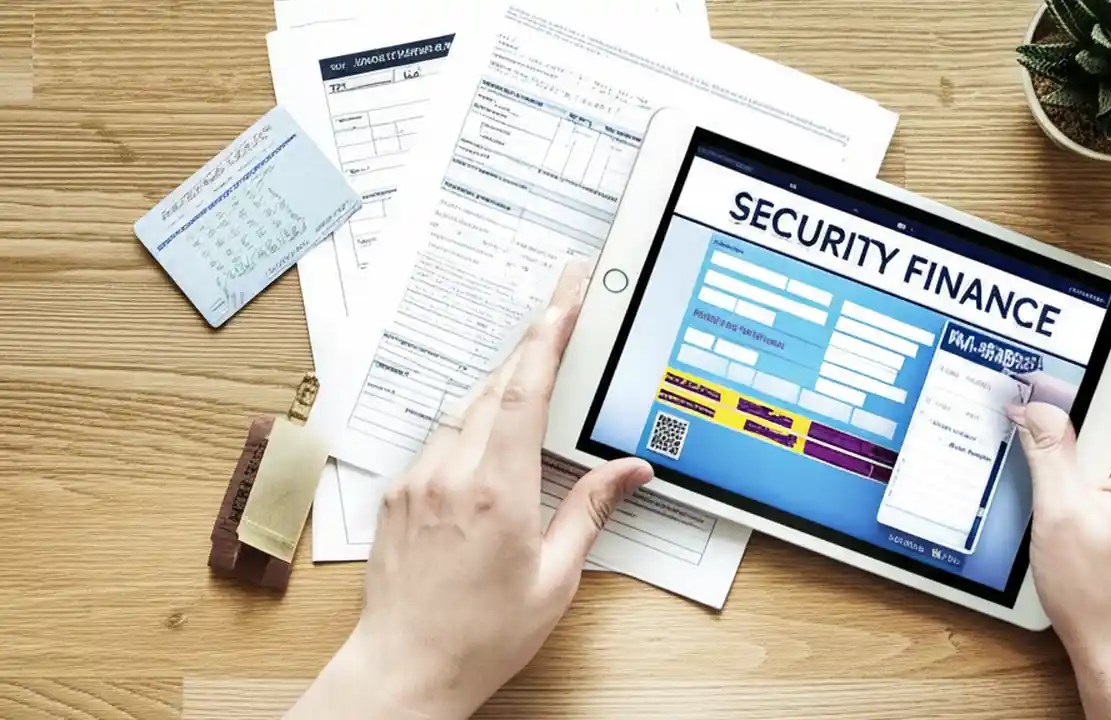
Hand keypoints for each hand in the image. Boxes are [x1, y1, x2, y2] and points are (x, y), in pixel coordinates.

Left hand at [287, 264, 653, 719]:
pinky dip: (469, 428)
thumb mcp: (554, 579)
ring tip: (530, 375)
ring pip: (464, 413)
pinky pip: (439, 442)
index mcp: (498, 492)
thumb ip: (590, 512)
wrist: (405, 667)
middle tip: (557, 312)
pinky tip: (487, 441)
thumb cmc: (481, 635)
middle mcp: (451, 475)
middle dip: (529, 348)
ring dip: (499, 390)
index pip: (524, 395)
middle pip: (494, 389)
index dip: (545, 341)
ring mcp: (417, 481)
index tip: (562, 305)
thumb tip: (630, 471)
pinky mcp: (397, 494)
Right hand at [1010, 375, 1110, 719]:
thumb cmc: (1103, 596)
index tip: (1062, 374)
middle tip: (1037, 424)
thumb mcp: (1062, 511)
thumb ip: (1049, 449)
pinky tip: (1053, 495)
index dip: (1103, 375)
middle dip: (1079, 417)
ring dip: (1075, 452)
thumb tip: (1036, 404)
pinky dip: (1081, 477)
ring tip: (1045, 470)